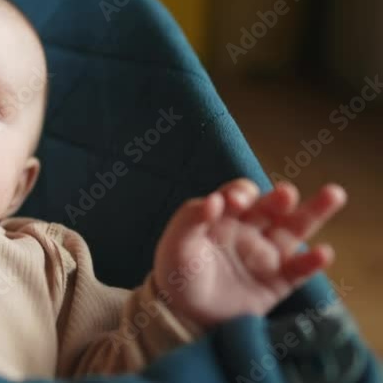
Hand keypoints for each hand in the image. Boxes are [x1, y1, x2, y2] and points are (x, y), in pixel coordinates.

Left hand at [152, 179, 345, 328]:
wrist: (184, 314)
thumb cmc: (178, 273)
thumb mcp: (176, 244)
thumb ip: (190, 219)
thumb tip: (214, 200)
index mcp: (224, 215)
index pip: (240, 194)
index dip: (241, 193)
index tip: (234, 202)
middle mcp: (249, 229)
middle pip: (273, 206)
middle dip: (280, 197)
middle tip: (285, 193)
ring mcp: (266, 254)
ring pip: (295, 229)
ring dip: (314, 212)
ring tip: (333, 194)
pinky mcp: (278, 281)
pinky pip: (299, 269)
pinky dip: (312, 261)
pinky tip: (324, 253)